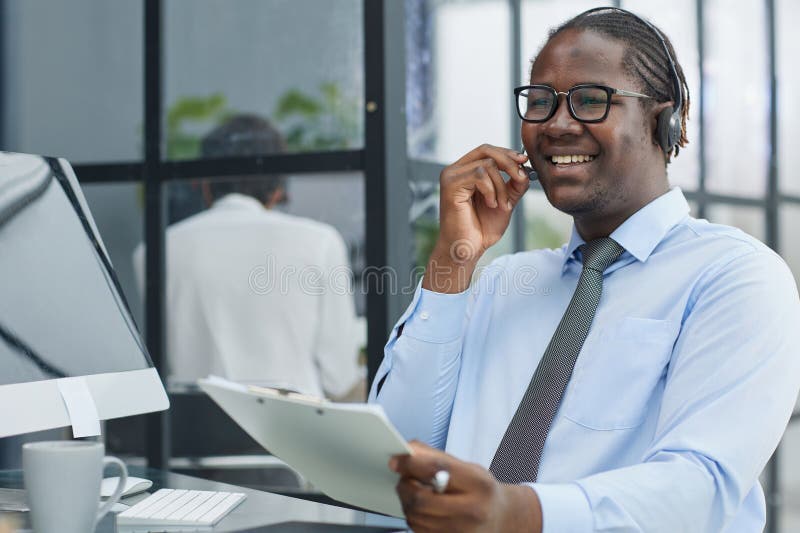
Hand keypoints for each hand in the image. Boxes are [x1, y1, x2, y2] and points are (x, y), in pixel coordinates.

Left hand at [389, 441, 541, 532]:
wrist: (501, 518)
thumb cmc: (482, 490)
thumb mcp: (467, 467)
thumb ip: (437, 457)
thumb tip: (408, 450)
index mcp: (477, 484)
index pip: (436, 470)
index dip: (410, 464)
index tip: (397, 460)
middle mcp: (471, 511)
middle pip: (421, 499)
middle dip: (405, 486)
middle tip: (404, 478)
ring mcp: (461, 531)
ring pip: (416, 517)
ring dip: (407, 502)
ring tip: (415, 492)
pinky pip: (418, 530)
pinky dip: (413, 516)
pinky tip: (422, 508)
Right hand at [423, 145, 529, 292]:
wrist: (468, 248)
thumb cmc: (481, 228)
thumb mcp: (505, 201)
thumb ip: (514, 184)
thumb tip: (525, 167)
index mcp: (465, 171)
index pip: (486, 150)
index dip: (507, 153)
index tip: (524, 161)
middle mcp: (455, 171)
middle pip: (485, 150)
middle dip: (508, 163)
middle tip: (520, 178)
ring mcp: (451, 176)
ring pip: (486, 164)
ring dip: (501, 186)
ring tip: (501, 205)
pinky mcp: (451, 185)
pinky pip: (479, 175)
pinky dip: (491, 190)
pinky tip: (491, 204)